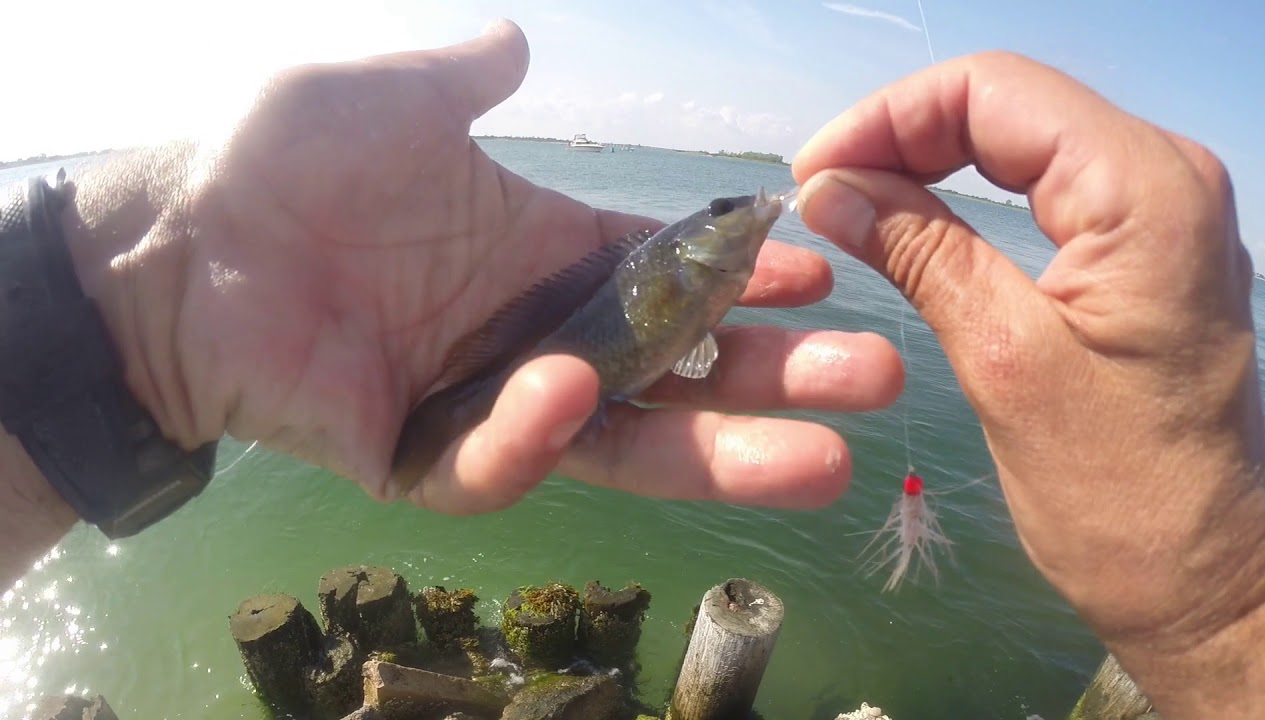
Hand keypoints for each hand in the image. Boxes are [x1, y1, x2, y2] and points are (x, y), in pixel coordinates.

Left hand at [59, 20, 902, 515]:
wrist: (169, 243)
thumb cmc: (279, 161)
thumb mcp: (390, 95)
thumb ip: (465, 77)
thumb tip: (517, 38)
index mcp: (546, 254)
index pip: (673, 280)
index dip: (747, 282)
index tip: (821, 271)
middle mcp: (538, 334)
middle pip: (680, 373)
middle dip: (777, 379)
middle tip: (877, 379)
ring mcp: (485, 401)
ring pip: (623, 443)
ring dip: (719, 452)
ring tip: (817, 457)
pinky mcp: (419, 453)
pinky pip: (492, 462)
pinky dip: (530, 435)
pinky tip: (567, 389)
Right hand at [792, 51, 1264, 717]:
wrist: (1204, 575)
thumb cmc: (1116, 491)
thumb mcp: (1004, 361)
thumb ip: (920, 253)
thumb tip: (830, 187)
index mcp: (1143, 191)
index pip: (994, 93)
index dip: (888, 117)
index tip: (813, 173)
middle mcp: (1162, 175)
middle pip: (1005, 105)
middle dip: (901, 135)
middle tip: (820, 192)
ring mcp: (1156, 209)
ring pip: (1016, 140)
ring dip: (925, 162)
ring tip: (847, 206)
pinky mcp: (1139, 247)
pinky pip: (1037, 185)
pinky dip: (963, 195)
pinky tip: (907, 222)